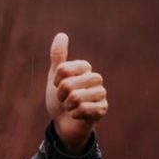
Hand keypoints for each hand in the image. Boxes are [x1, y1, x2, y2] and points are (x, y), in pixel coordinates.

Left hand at [45, 32, 107, 153]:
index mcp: (85, 68)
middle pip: (68, 84)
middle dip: (61, 96)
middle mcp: (95, 78)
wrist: (64, 123)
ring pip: (76, 98)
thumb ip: (58, 57)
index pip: (64, 68)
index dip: (57, 81)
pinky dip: (75, 115)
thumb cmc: (60, 99)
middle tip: (65, 100)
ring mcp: (101, 94)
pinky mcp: (103, 109)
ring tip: (71, 107)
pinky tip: (77, 115)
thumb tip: (61, 34)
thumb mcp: (55, 78)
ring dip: (68, 106)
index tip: (58, 86)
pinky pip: (84, 109)